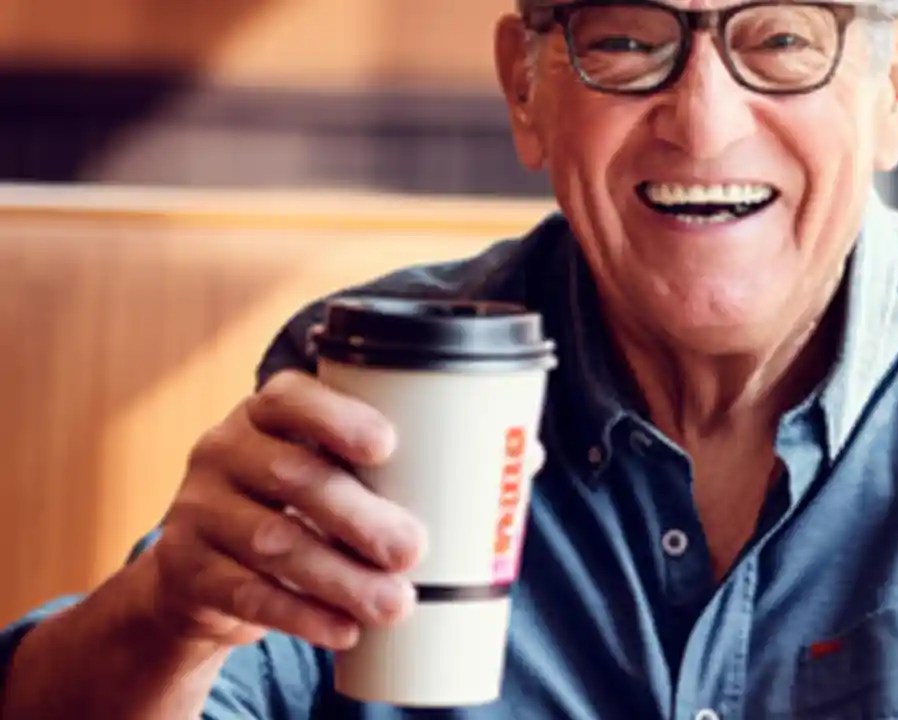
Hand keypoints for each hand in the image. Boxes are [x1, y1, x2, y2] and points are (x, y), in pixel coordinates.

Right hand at [141, 370, 425, 650]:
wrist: (204, 571)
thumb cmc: (295, 507)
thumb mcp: (324, 472)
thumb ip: (387, 469)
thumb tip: (506, 470)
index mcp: (265, 414)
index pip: (291, 397)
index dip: (337, 418)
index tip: (386, 446)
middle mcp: (224, 450)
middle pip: (293, 476)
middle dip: (359, 516)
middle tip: (413, 549)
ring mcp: (198, 509)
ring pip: (273, 542)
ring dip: (340, 577)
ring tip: (395, 604)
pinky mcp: (186, 569)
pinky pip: (245, 593)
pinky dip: (301, 615)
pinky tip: (343, 629)